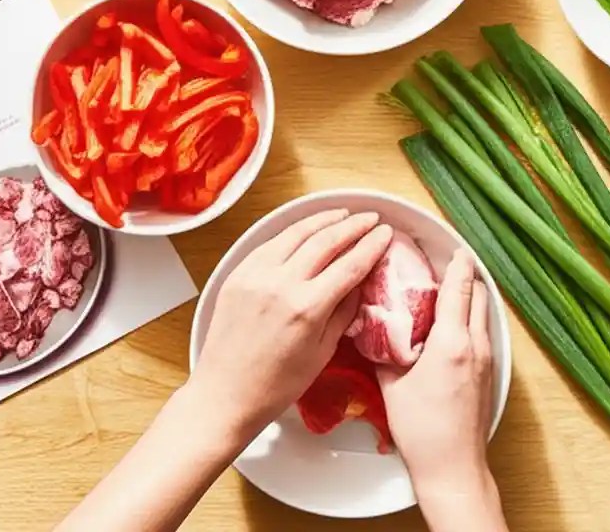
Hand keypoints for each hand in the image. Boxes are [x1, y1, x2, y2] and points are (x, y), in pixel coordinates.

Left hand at [189, 209, 393, 447]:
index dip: (371, 246)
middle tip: (370, 217)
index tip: (385, 233)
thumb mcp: (322, 353)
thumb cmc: (277, 385)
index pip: (349, 265)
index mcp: (307, 308)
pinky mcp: (237, 275)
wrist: (224, 394)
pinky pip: (270, 243)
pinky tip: (306, 228)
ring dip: (323, 220)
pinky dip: (292, 232)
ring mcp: (255, 276)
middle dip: (352, 226)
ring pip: (296, 234)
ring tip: (343, 214)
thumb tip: (358, 283)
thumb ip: (342, 312)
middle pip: (325, 241)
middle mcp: (281, 284)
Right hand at [378, 251, 505, 530]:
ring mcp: (486, 361)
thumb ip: (384, 349)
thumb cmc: (421, 429)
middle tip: (442, 265)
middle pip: (478, 296)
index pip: (459, 289)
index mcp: (452, 342)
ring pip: (483, 315)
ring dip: (468, 298)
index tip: (451, 245)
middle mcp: (476, 346)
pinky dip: (470, 320)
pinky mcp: (488, 375)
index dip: (456, 263)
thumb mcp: (392, 384)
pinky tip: (451, 327)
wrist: (452, 468)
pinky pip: (482, 334)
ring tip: (446, 291)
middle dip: (463, 276)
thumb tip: (373, 327)